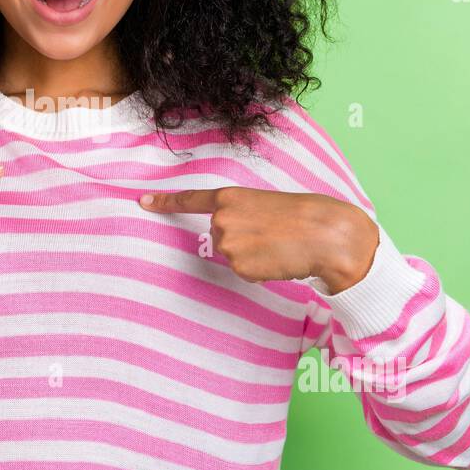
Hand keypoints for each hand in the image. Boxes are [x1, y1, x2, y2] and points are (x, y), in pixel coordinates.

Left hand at [138, 187, 378, 293]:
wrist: (326, 234)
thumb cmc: (306, 215)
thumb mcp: (267, 204)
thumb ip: (242, 214)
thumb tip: (231, 237)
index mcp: (230, 196)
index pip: (191, 200)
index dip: (165, 202)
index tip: (143, 202)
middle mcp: (221, 219)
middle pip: (220, 238)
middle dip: (243, 240)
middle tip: (272, 234)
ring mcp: (228, 243)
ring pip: (233, 257)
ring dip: (254, 257)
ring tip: (279, 245)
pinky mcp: (238, 266)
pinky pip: (244, 273)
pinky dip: (260, 271)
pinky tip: (278, 259)